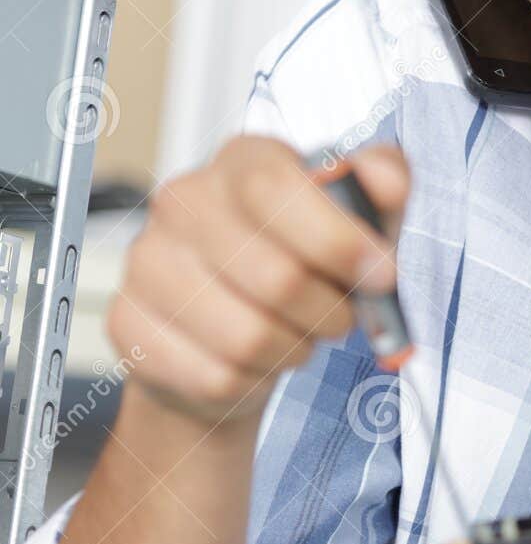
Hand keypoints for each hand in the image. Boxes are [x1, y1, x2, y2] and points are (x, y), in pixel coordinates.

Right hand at [107, 137, 410, 426]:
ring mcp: (147, 261)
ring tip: (295, 336)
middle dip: (330, 311)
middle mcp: (184, 201)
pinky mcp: (129, 323)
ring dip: (294, 349)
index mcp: (242, 161)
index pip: (275, 189)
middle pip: (275, 275)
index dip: (337, 239)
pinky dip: (253, 382)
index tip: (382, 275)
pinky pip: (215, 376)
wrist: (230, 331)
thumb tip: (387, 183)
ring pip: (248, 336)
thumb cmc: (302, 265)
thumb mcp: (359, 218)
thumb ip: (382, 186)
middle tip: (340, 318)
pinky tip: (253, 362)